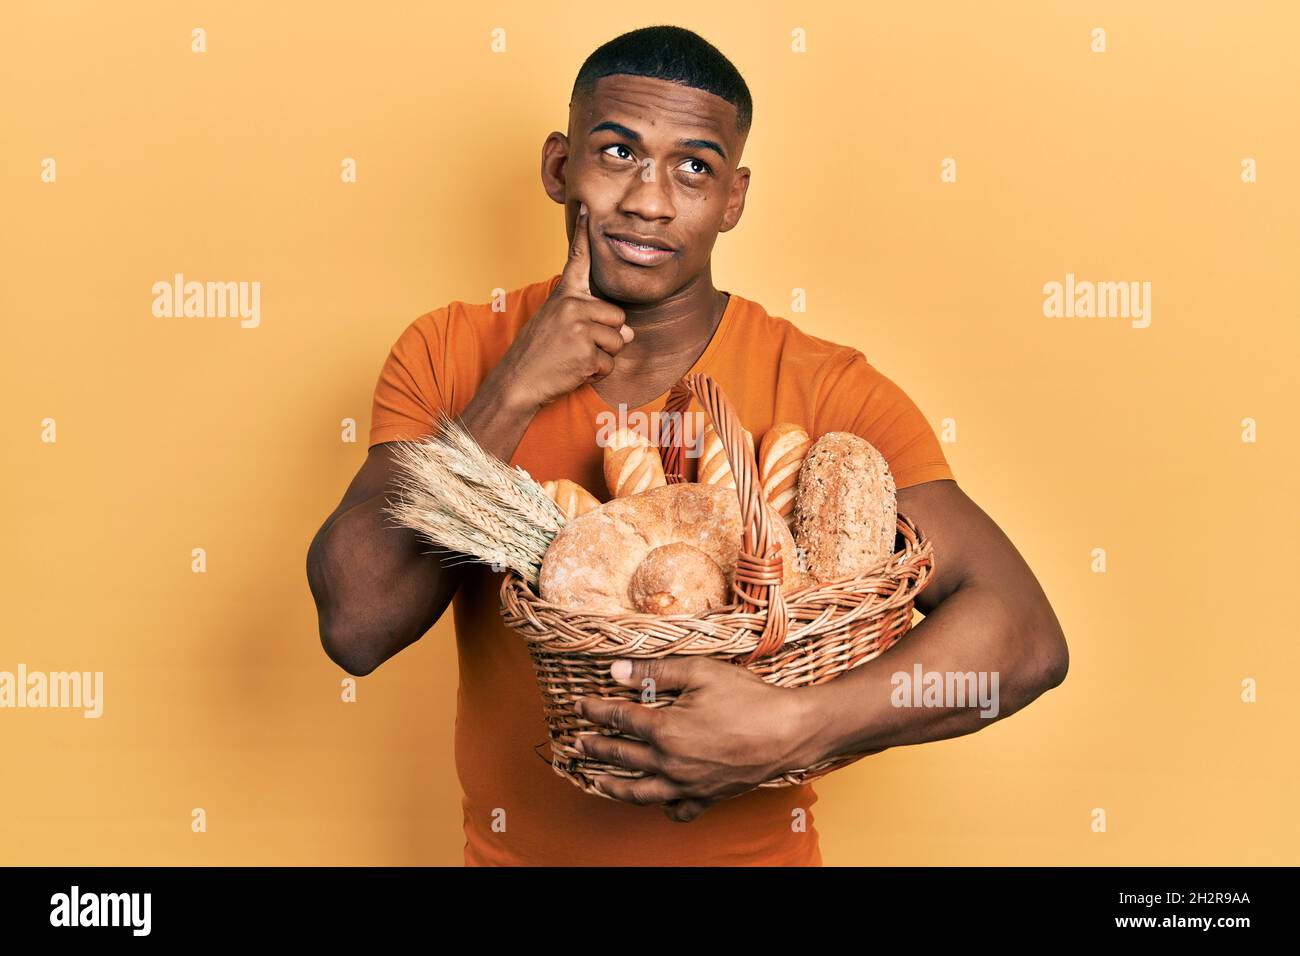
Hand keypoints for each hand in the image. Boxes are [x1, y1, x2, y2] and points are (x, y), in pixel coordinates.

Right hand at [494, 202, 632, 409]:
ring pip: (618, 341)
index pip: (578, 261)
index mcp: (564, 296)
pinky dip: (597, 373)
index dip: (583, 234)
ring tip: (575, 359)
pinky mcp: (586, 351)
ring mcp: (580, 327)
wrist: (517, 382)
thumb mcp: (556, 326)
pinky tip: (574, 371)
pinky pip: (610, 364)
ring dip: (603, 356)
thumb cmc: (538, 355)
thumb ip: (593, 321)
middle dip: (606, 338)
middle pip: (617, 317)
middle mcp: (573, 306)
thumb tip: (629, 332)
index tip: (587, 208)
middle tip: (577, 347)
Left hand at [573, 657, 817, 822]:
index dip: (596, 711)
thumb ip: (656, 671)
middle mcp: (670, 763)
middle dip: (595, 748)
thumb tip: (616, 671)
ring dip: (613, 785)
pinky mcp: (708, 797)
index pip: (618, 719)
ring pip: (639, 792)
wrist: (791, 732)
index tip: (580, 705)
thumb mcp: (700, 671)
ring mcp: (688, 785)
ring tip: (597, 780)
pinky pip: (676, 810)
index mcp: (665, 730)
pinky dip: (661, 807)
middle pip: (621, 756)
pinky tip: (655, 799)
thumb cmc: (749, 698)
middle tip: (577, 744)